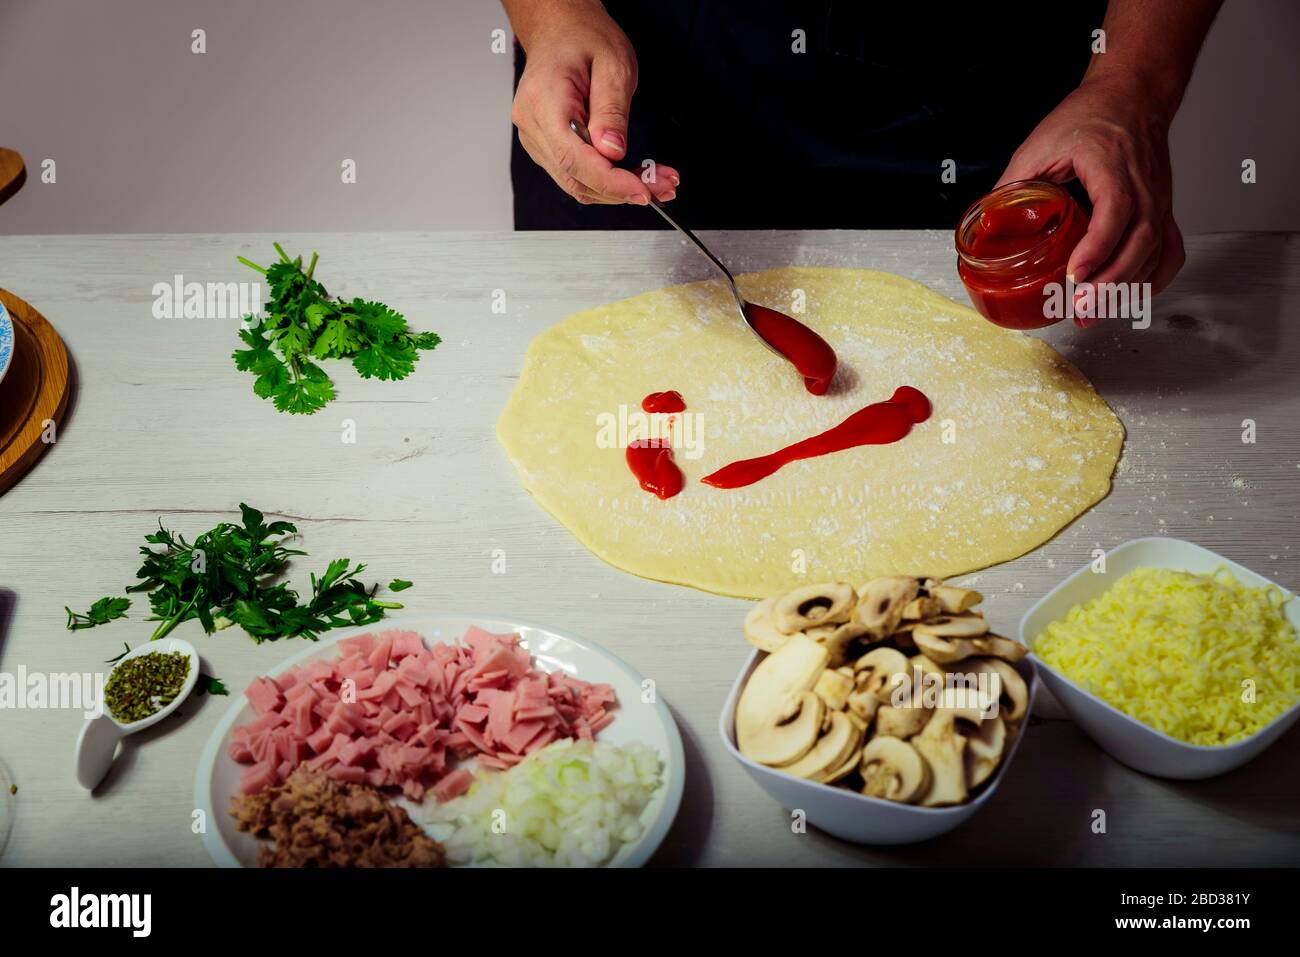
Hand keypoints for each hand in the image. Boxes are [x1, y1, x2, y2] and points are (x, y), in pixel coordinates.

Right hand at [509, 2, 678, 205]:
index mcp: (545, 101)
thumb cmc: (584, 38)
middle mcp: (533, 124)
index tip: (643, 191)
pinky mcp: (545, 146)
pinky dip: (606, 181)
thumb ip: (612, 111)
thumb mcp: (613, 65)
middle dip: (622, 191)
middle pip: (575, 178)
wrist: (561, 30)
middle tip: (664, 185)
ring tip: (656, 181)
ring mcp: (535, 138)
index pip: (574, 158)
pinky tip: (633, 176)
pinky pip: (575, 174)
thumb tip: (613, 152)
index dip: (611, 182)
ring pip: (577, 183)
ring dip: (618, 191)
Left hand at [996, 77, 1185, 323]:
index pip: (1116, 210)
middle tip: (1077, 307)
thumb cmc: (1089, 116)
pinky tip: (1129, 296)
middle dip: (1109, 282)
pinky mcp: (1163, 209)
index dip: (1097, 246)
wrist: (1132, 96)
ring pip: (1155, 251)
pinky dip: (1154, 278)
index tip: (1074, 274)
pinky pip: (1170, 250)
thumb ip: (1013, 184)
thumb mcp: (1040, 144)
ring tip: (1092, 312)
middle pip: (1140, 240)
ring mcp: (1159, 199)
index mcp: (1112, 165)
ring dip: (1126, 288)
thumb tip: (985, 223)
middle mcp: (1145, 185)